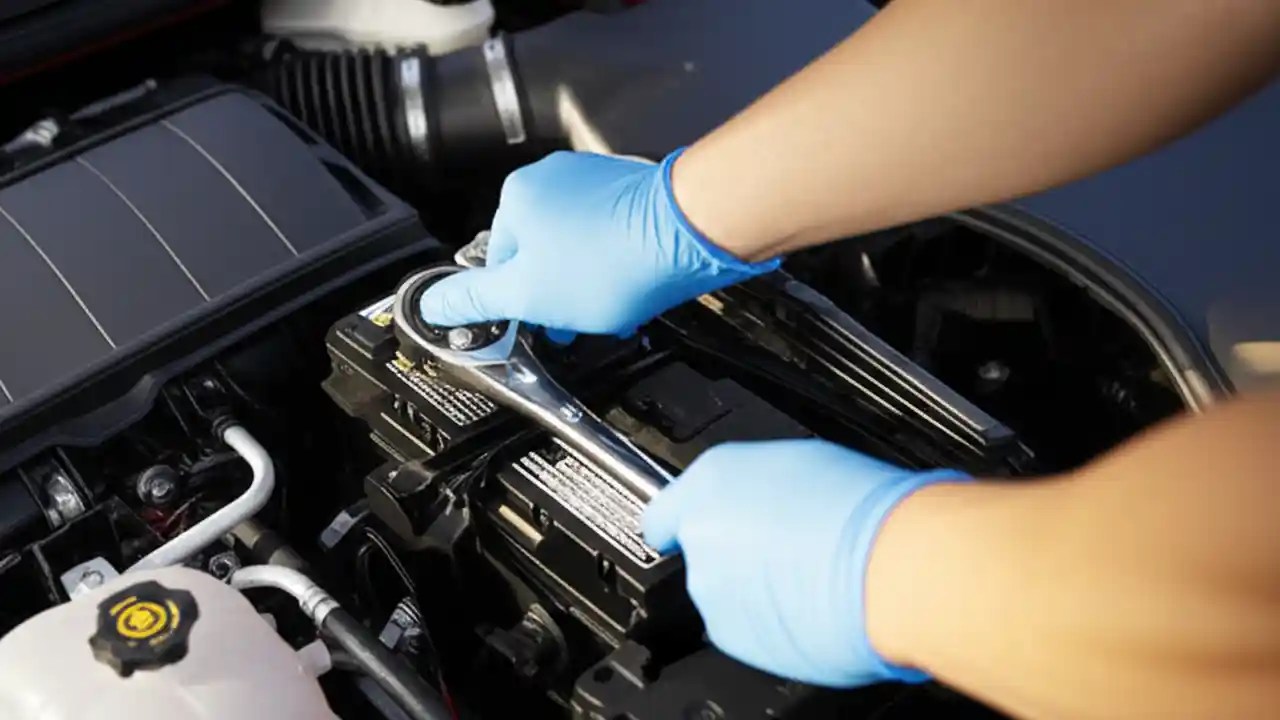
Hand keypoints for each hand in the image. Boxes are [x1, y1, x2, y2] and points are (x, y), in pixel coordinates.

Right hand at [418, 150, 778, 335]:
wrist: (690, 232)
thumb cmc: (613, 258)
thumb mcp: (528, 295)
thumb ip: (475, 301)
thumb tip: (434, 306)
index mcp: (517, 199)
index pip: (499, 262)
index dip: (520, 300)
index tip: (538, 321)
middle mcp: (554, 180)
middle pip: (541, 254)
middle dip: (558, 295)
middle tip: (576, 322)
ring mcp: (599, 182)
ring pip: (580, 249)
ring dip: (591, 285)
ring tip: (614, 307)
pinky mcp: (636, 193)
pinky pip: (614, 237)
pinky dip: (620, 266)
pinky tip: (636, 289)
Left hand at [643, 439, 964, 686]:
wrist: (890, 568)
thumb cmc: (863, 509)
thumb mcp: (804, 462)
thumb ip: (762, 486)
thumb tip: (766, 499)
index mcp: (711, 483)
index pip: (663, 510)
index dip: (678, 522)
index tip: (684, 529)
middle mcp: (701, 537)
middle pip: (703, 551)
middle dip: (735, 552)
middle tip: (786, 545)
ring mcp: (714, 592)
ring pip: (725, 592)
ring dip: (754, 588)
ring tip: (807, 575)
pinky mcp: (735, 637)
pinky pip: (747, 627)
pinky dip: (770, 621)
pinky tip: (810, 603)